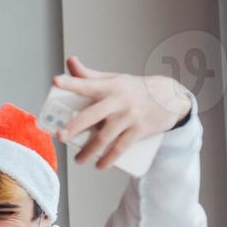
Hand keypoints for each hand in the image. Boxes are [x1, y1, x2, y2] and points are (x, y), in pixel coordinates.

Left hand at [51, 56, 191, 169]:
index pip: (86, 84)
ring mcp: (129, 116)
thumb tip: (70, 61)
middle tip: (60, 136)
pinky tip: (99, 165)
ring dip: (88, 151)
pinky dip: (108, 159)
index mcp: (109, 87)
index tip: (55, 81)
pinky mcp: (139, 130)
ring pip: (104, 137)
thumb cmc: (135, 89)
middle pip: (92, 115)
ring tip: (78, 160)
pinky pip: (121, 148)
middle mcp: (118, 101)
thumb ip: (90, 75)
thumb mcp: (114, 79)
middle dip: (74, 126)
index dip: (71, 82)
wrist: (171, 97)